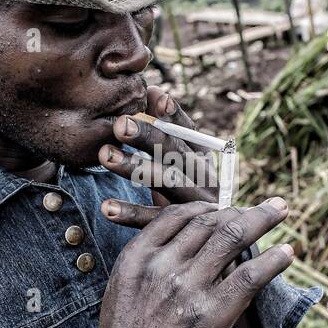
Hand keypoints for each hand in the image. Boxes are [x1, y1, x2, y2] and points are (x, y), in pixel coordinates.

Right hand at [83, 199, 292, 327]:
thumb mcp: (120, 290)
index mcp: (138, 257)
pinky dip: (273, 261)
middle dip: (243, 209)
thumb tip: (176, 249)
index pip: (180, 215)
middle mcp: (162, 267)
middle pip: (210, 221)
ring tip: (281, 211)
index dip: (210, 207)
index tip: (229, 209)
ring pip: (232, 238)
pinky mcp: (210, 318)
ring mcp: (186, 291)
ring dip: (263, 219)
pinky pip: (249, 277)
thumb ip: (146, 265)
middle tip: (268, 206)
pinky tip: (287, 253)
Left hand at [99, 87, 217, 219]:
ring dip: (134, 168)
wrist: (222, 238)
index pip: (189, 131)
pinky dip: (130, 214)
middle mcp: (202, 177)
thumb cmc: (192, 188)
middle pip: (176, 153)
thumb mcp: (187, 157)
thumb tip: (151, 89)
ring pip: (165, 182)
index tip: (154, 95)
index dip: (174, 114)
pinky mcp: (181, 230)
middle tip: (120, 124)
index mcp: (202, 157)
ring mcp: (194, 204)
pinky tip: (107, 207)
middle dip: (149, 137)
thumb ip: (170, 126)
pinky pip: (153, 220)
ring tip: (105, 155)